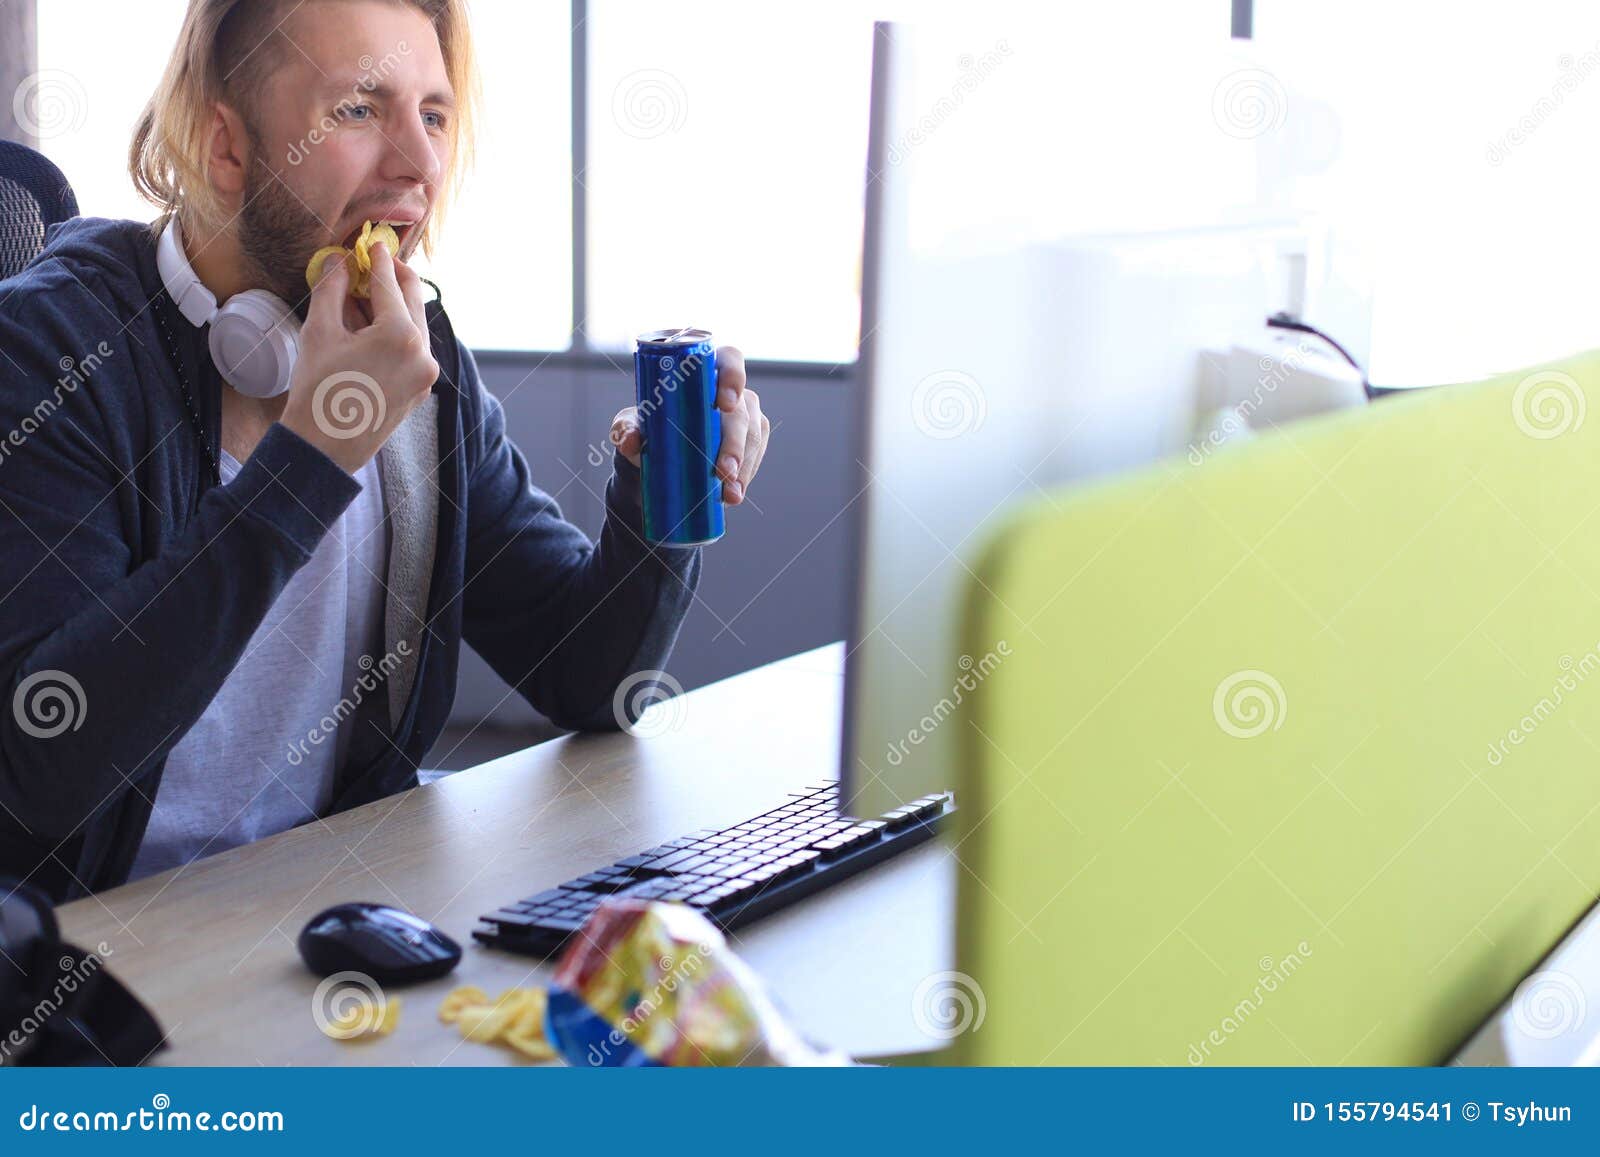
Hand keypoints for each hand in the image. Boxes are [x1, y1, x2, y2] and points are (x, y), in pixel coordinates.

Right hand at [279, 242, 438, 473]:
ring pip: (413, 324)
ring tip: (360, 296)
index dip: (378, 258)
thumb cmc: (317, 390)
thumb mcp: (320, 331)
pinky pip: (411, 348)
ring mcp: (426, 373)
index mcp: (402, 335)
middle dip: (392, 278)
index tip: (373, 241)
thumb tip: (341, 260)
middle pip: (412, 300)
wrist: (323, 449)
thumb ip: (333, 289)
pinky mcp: (420, 388)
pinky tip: (367, 327)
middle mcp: (423, 353)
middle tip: (374, 262)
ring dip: (391, 305)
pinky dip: (394, 331)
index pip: (390, 283)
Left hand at [609, 346, 768, 504]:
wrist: (659, 454)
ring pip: (754, 435)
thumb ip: (626, 429)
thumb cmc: (649, 427)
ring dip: (744, 466)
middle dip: (735, 443)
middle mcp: (730, 389)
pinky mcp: (753, 437)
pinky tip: (733, 493)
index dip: (733, 376)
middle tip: (723, 472)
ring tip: (729, 494)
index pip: (729, 359)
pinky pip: (756, 455)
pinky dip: (746, 476)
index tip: (725, 404)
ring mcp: (746, 413)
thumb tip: (631, 441)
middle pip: (743, 409)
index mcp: (704, 371)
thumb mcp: (631, 426)